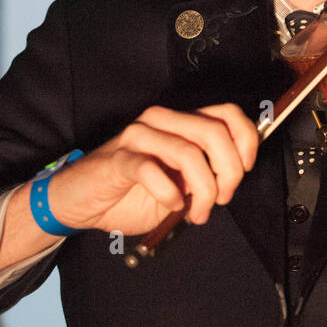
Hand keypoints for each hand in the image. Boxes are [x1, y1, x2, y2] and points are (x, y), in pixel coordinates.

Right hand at [45, 103, 257, 234]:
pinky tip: (171, 204)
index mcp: (181, 124)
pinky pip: (152, 170)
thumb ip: (205, 174)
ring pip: (189, 153)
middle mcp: (162, 122)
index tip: (246, 169)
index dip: (246, 140)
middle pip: (214, 132)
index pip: (227, 114)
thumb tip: (236, 175)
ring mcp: (139, 137)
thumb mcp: (179, 185)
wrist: (80, 203)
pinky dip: (169, 193)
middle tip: (222, 198)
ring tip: (198, 212)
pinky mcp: (119, 159)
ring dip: (203, 190)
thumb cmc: (130, 193)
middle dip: (229, 171)